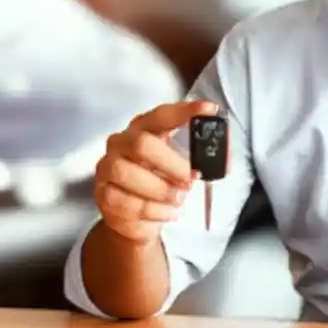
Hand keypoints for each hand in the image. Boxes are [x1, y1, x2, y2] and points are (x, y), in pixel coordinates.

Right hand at [93, 100, 214, 244]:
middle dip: (171, 163)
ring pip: (129, 175)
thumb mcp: (179, 168)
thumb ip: (199, 161)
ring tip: (177, 199)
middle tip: (191, 179)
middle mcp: (120, 143)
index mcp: (142, 129)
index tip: (209, 110)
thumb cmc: (159, 184)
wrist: (134, 217)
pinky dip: (154, 211)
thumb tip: (224, 163)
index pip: (161, 115)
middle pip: (142, 144)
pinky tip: (166, 212)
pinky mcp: (103, 195)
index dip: (184, 111)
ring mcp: (107, 168)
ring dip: (161, 190)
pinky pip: (127, 203)